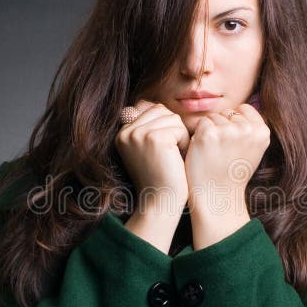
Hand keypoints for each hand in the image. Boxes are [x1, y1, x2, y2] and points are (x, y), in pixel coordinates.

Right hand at [114, 99, 190, 215]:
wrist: (160, 202)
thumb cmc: (161, 178)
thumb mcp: (149, 149)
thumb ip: (150, 126)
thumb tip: (156, 104)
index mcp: (122, 133)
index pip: (152, 110)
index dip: (166, 127)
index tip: (164, 151)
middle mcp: (126, 132)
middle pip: (162, 110)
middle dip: (173, 129)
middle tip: (171, 154)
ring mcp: (138, 134)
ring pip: (172, 118)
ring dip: (180, 137)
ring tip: (173, 158)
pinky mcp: (153, 138)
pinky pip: (179, 129)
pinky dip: (184, 144)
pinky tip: (177, 160)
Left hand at [184, 103, 269, 215]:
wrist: (217, 195)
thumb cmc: (232, 173)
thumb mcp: (253, 149)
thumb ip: (251, 128)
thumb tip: (241, 108)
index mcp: (262, 132)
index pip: (244, 109)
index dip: (234, 124)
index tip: (232, 144)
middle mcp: (247, 129)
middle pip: (228, 112)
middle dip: (222, 127)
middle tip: (223, 152)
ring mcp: (228, 131)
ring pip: (213, 117)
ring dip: (210, 131)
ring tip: (214, 153)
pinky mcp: (208, 134)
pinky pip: (201, 123)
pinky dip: (199, 135)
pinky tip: (204, 152)